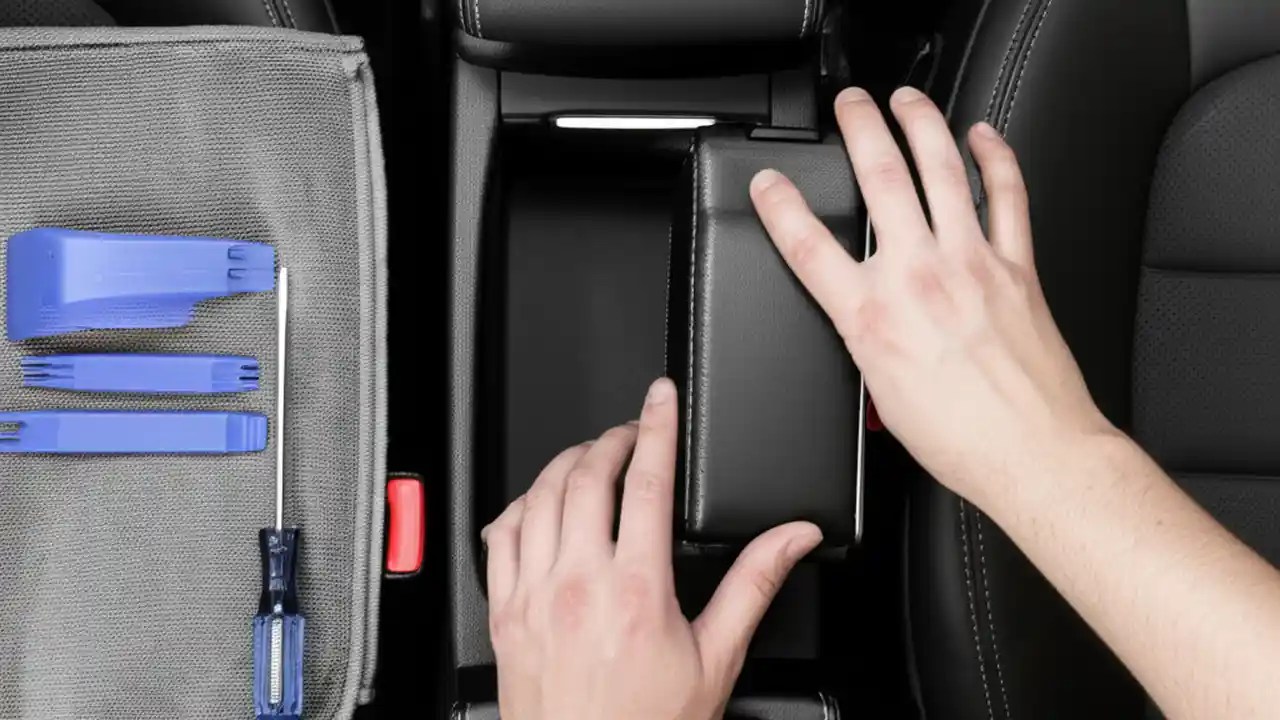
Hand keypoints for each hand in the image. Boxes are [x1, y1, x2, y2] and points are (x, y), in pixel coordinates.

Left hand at [483, 378, 822, 719]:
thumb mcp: (717, 657)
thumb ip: (754, 584)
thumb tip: (793, 537)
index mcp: (636, 590)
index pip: (646, 482)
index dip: (656, 427)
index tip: (659, 397)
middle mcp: (578, 585)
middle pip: (587, 476)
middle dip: (611, 437)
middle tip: (631, 427)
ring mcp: (533, 596)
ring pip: (539, 497)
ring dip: (566, 463)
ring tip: (591, 455)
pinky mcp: (504, 613)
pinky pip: (499, 536)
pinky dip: (519, 504)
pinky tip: (538, 501)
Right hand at [749, 86, 1115, 505]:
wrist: (1034, 454)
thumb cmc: (961, 439)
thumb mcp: (881, 394)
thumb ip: (866, 341)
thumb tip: (859, 320)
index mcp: (873, 318)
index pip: (809, 246)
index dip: (780, 206)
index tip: (768, 182)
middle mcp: (919, 279)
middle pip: (880, 180)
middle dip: (859, 128)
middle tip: (850, 105)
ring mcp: (971, 264)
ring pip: (942, 171)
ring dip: (921, 124)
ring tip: (906, 100)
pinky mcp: (1015, 267)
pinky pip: (1007, 197)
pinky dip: (996, 159)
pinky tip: (984, 136)